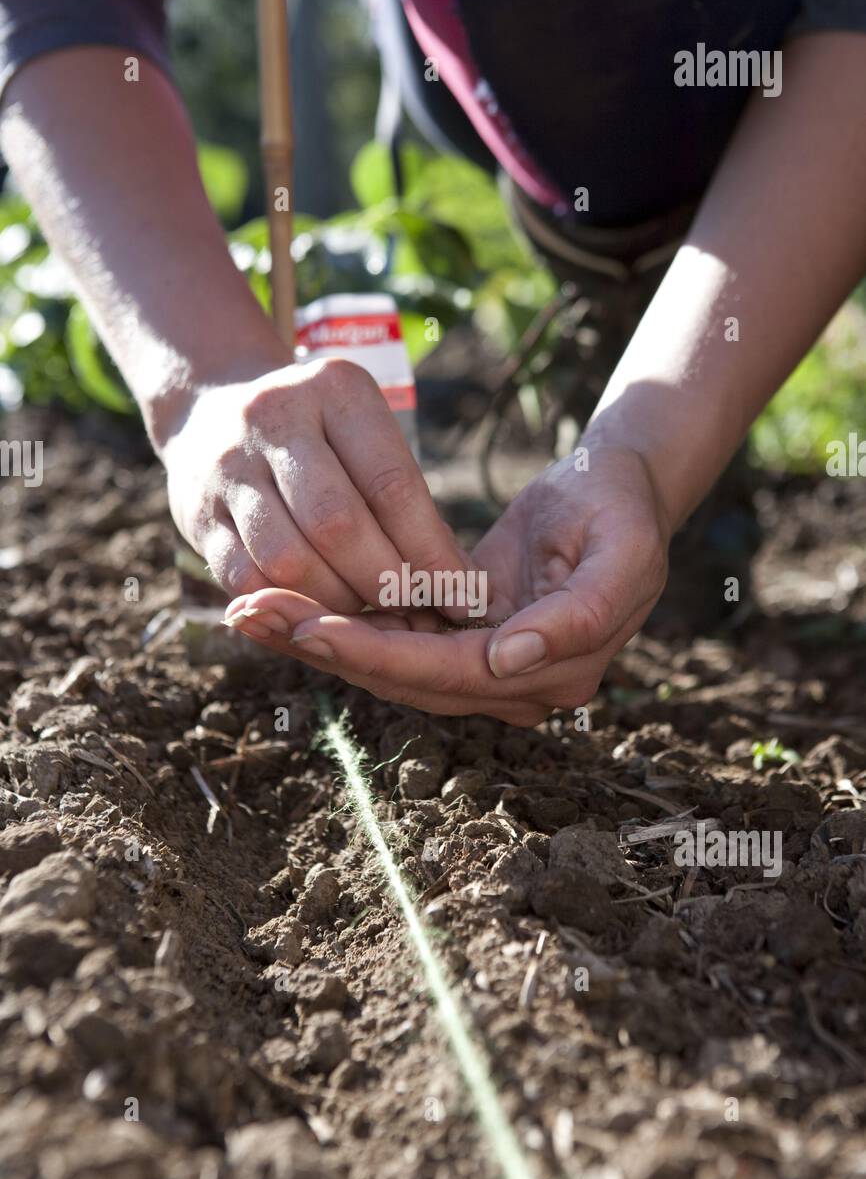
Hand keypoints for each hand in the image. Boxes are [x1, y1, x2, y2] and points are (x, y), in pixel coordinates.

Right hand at [161, 356, 473, 612]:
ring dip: (338, 602)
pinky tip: (320, 613)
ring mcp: (229, 465)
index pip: (392, 484)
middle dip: (387, 582)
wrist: (209, 411)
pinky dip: (291, 605)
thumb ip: (406, 499)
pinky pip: (247, 578)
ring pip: (289, 559)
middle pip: (339, 524)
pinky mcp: (198, 513)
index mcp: (334, 389)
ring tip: (370, 615)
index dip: (431, 551)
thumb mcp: (363, 434)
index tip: (462, 595)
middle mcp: (275, 417)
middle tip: (418, 613)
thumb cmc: (317, 435)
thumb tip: (464, 584)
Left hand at [223, 444, 669, 724]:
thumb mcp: (624, 554)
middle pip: (403, 677)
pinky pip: (390, 637)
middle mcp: (512, 685)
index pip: (450, 672)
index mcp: (554, 671)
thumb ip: (577, 615)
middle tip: (251, 614)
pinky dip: (336, 621)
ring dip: (316, 639)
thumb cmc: (624, 512)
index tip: (311, 628)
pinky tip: (282, 603)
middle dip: (325, 647)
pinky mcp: (459, 639)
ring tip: (247, 610)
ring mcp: (483, 667)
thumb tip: (505, 658)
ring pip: (387, 664)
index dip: (378, 653)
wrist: (619, 493)